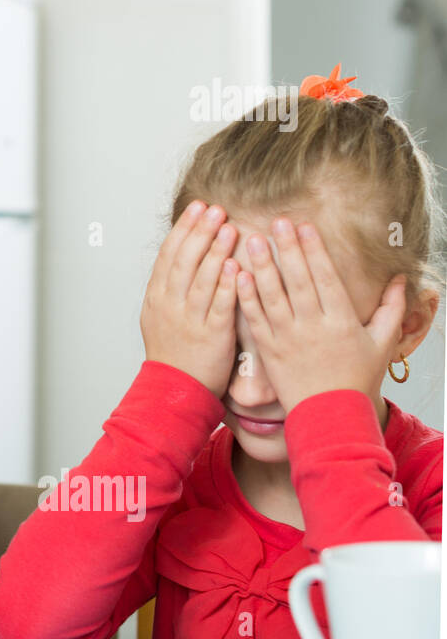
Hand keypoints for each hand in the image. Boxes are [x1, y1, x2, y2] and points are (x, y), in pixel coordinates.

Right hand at [140, 200, 240, 397]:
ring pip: (201, 279)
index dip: (184, 229)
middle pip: (184, 261)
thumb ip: (170, 287)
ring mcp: (189, 320)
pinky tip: (235, 266)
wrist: (174, 389)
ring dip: (215, 251)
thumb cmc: (173, 352)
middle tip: (215, 209)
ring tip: (229, 227)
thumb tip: (183, 255)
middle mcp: (170, 305)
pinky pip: (219, 306)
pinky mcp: (210, 335)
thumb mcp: (159, 315)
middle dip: (200, 232)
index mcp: (157, 297)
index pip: (169, 255)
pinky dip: (227, 285)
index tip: (198, 208)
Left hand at [235, 218, 405, 414]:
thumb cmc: (357, 379)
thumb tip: (400, 279)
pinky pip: (255, 320)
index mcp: (341, 322)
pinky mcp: (268, 352)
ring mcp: (288, 339)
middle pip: (297, 281)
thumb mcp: (382, 344)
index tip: (304, 226)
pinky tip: (237, 275)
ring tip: (249, 240)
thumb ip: (392, 310)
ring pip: (272, 296)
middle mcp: (313, 327)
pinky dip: (246, 297)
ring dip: (261, 267)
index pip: (326, 278)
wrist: (330, 417)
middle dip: (286, 249)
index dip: (314, 251)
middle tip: (275, 221)